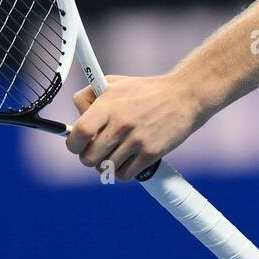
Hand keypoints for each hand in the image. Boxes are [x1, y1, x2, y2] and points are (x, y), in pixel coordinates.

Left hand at [66, 73, 202, 180]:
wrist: (184, 96)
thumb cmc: (146, 91)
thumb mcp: (116, 83)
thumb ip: (91, 97)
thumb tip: (75, 118)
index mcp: (108, 104)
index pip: (78, 133)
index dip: (73, 144)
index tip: (78, 144)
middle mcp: (120, 123)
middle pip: (89, 158)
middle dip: (91, 157)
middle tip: (99, 150)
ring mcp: (136, 140)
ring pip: (106, 168)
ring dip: (108, 164)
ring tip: (117, 152)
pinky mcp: (150, 153)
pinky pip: (124, 175)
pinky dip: (123, 171)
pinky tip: (129, 159)